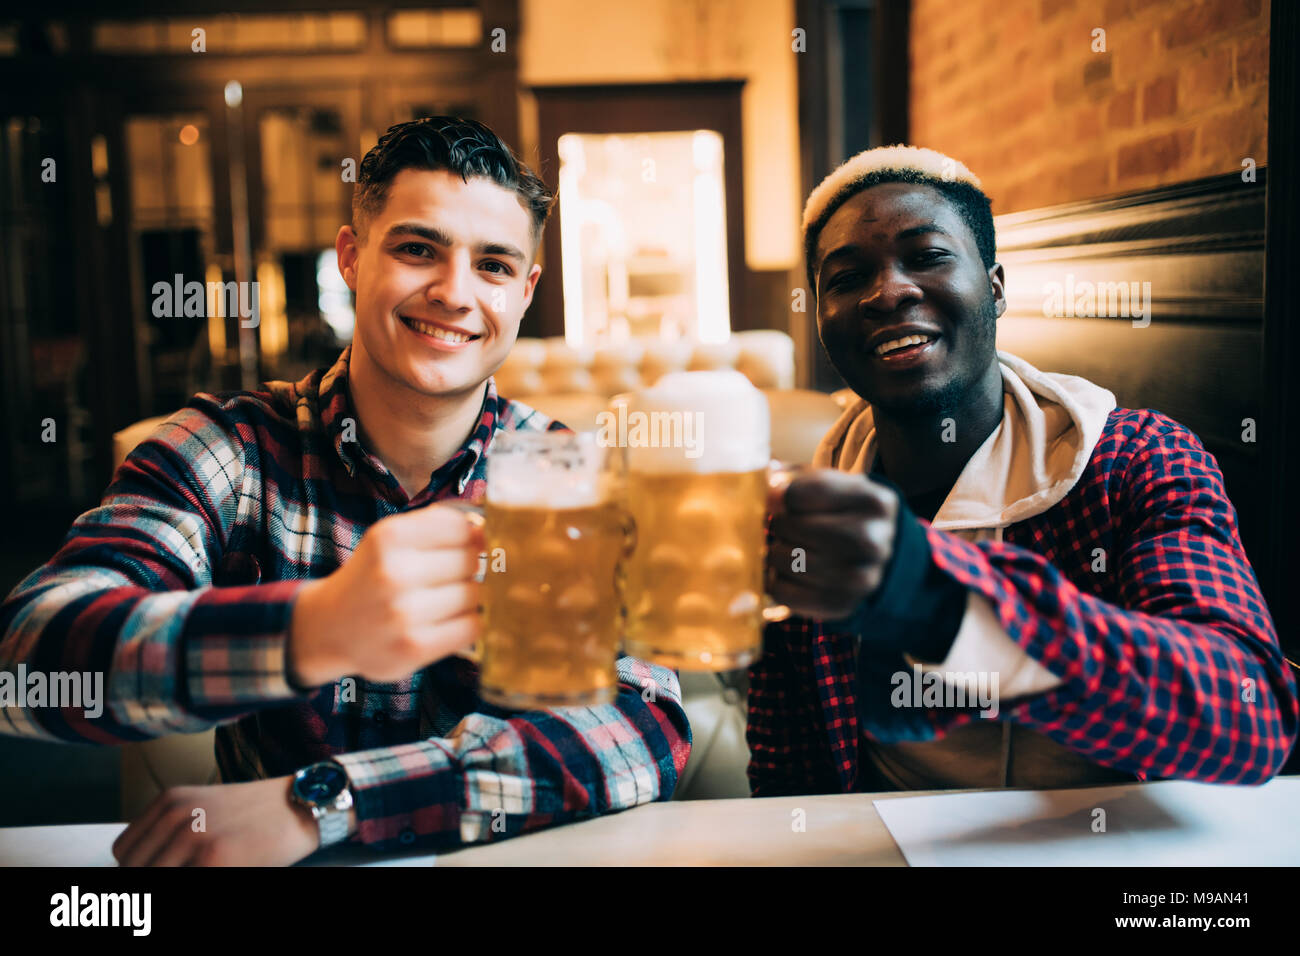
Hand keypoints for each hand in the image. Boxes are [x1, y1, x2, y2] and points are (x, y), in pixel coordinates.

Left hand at [112, 776, 318, 866]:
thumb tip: (140, 866)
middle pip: (135, 870)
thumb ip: (170, 833)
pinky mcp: (216, 860)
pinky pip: (187, 883)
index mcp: (169, 801)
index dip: (141, 869)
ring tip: (206, 868)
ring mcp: (195, 838)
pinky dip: (200, 880)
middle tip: (190, 869)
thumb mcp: (204, 809)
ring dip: (180, 877)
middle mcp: (176, 815)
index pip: (124, 853)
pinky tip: (225, 870)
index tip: (165, 869)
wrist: (302, 805)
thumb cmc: (256, 813)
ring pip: (154, 880)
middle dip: (154, 880)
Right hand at [288, 502, 483, 684]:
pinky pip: (472, 627)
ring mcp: (403, 614)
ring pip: (475, 595)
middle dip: (469, 569)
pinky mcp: (414, 648)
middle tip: (450, 578)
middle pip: (471, 561)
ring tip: (443, 601)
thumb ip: (439, 525)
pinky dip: (469, 622)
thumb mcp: (392, 538)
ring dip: (469, 598)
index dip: (473, 537)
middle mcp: (394, 573)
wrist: (330, 627)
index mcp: (389, 537)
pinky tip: (449, 621)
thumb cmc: (373, 577)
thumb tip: (489, 528)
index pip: (463, 528)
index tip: (465, 547)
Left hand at [766, 469, 898, 619]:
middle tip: (785, 526)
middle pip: (792, 526)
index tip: (773, 498)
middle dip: (780, 524)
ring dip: (777, 553)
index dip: (779, 494)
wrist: (882, 559)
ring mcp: (859, 577)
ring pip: (785, 559)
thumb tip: (762, 482)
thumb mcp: (831, 485)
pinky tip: (790, 571)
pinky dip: (776, 580)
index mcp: (873, 500)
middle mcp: (871, 540)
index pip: (804, 491)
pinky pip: (782, 592)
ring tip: (790, 547)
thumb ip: (794, 477)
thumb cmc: (845, 515)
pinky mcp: (840, 605)